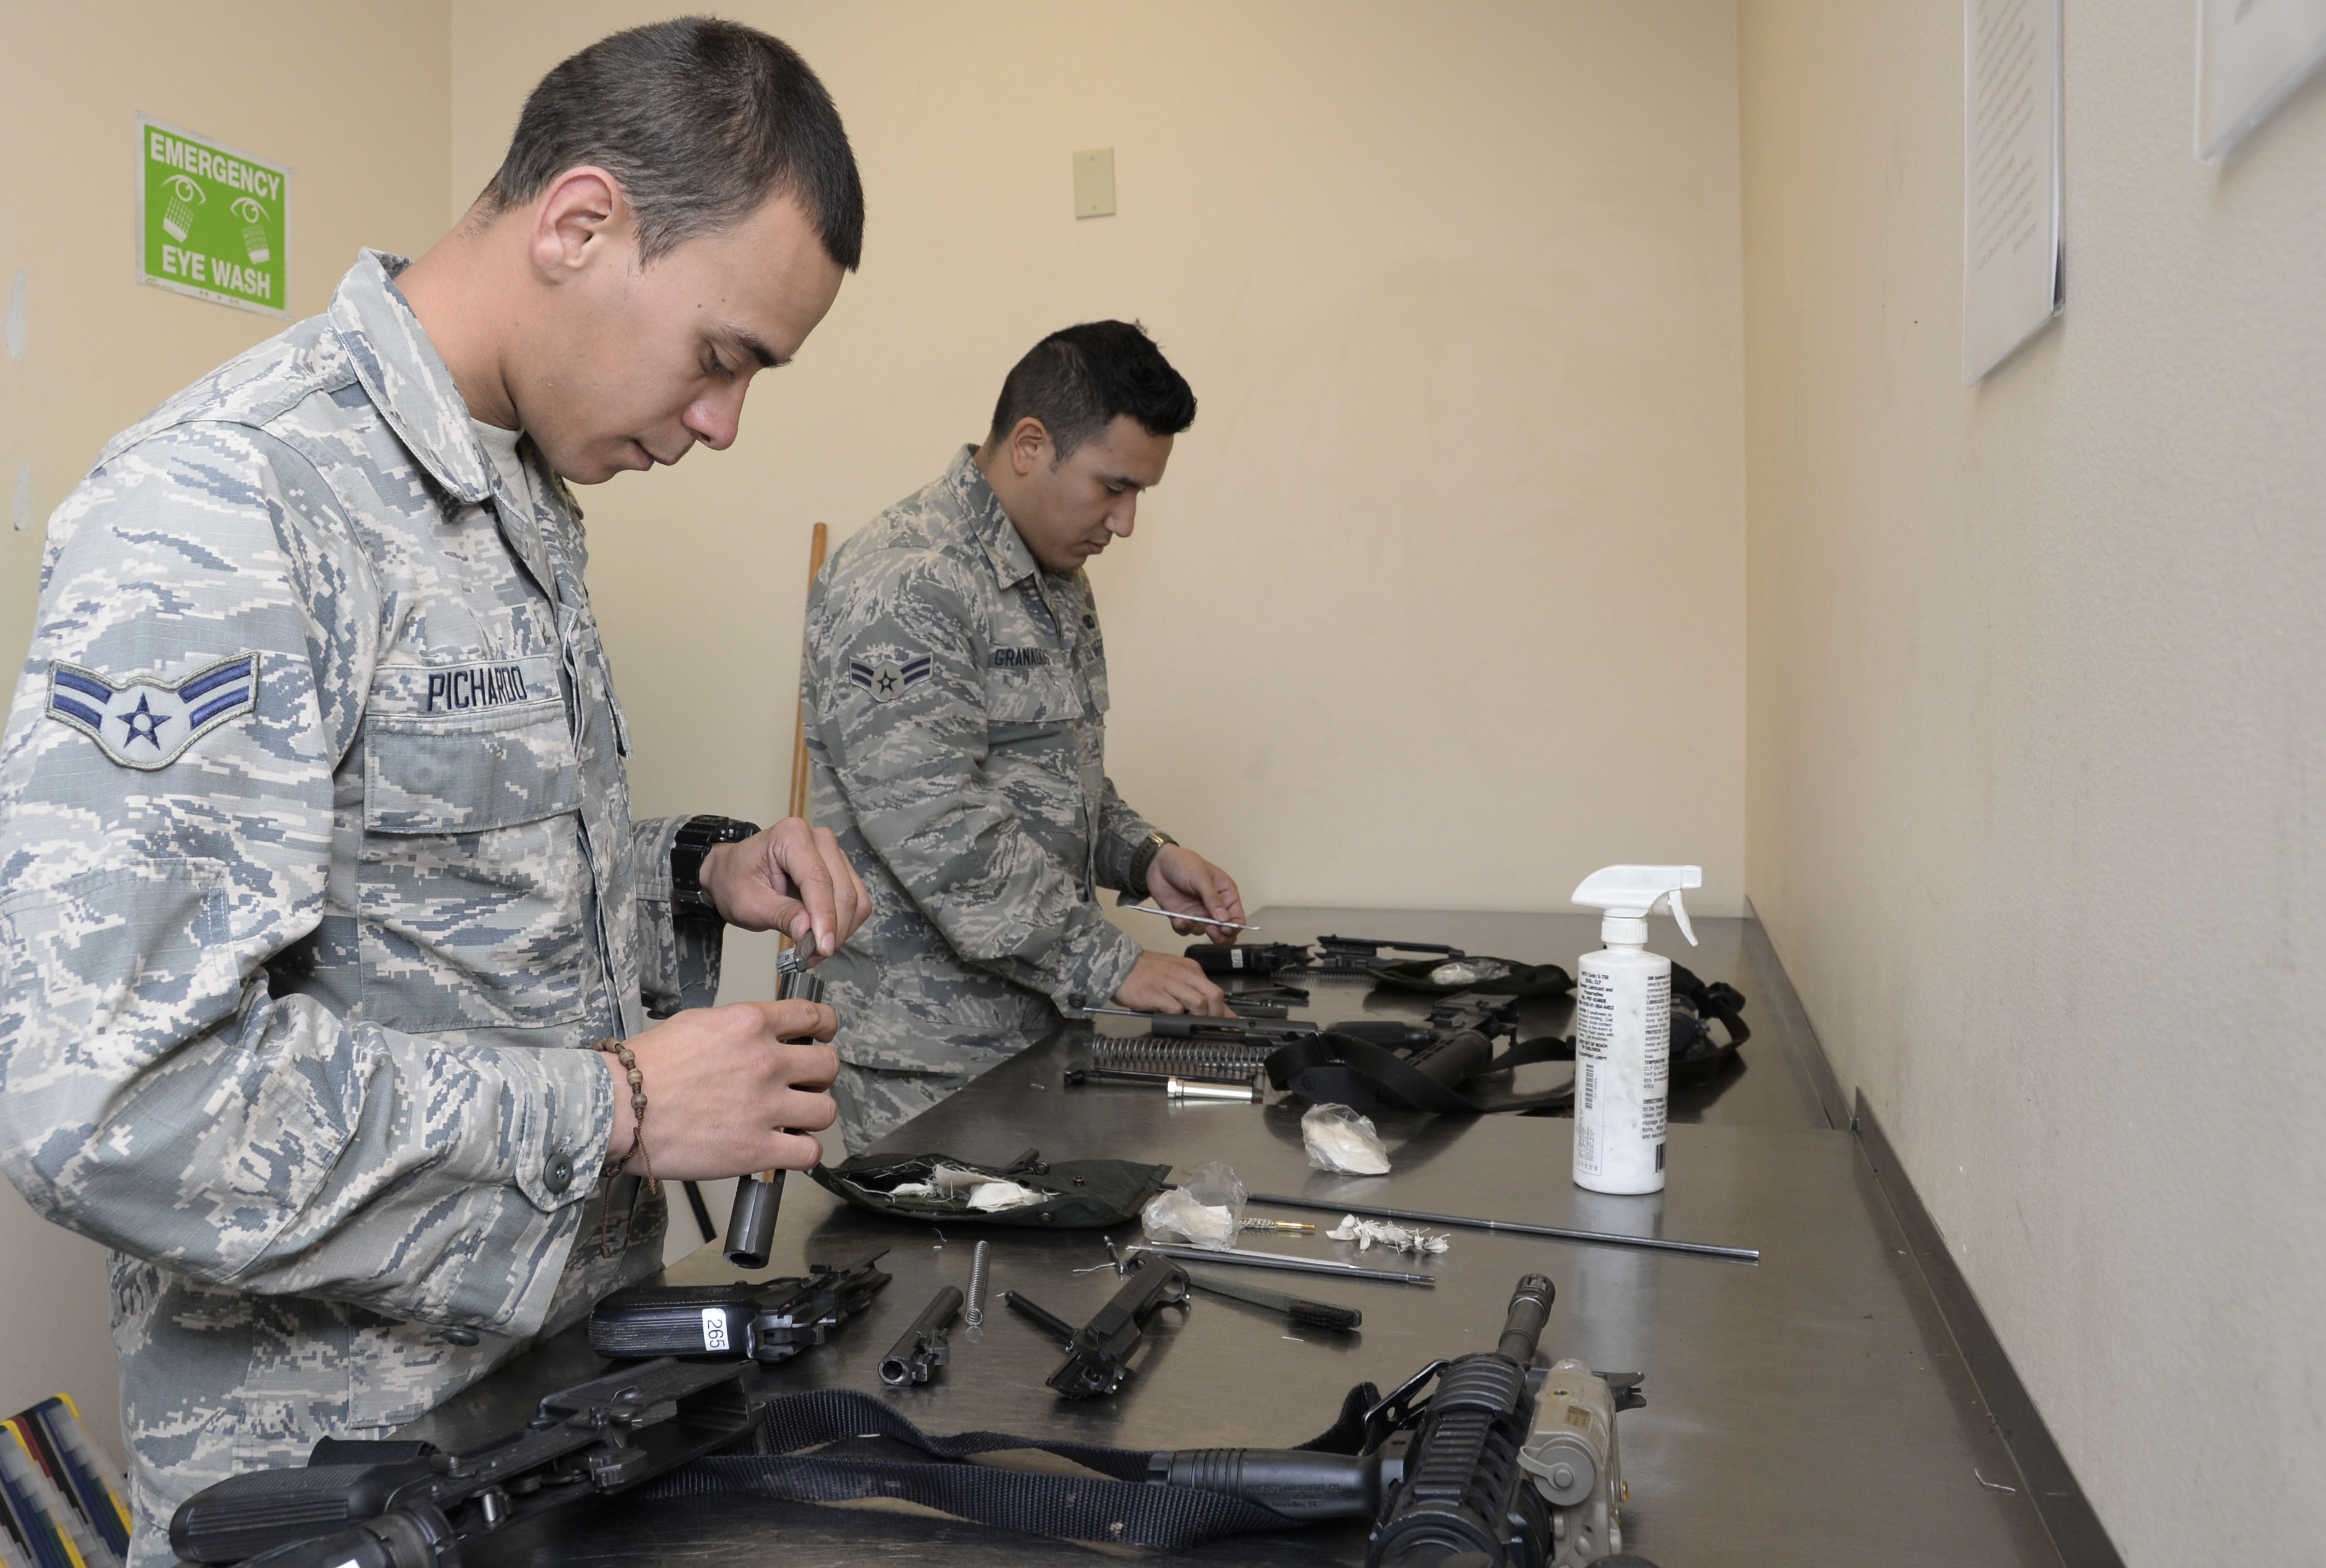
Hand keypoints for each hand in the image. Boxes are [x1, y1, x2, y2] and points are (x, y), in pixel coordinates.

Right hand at [601, 999, 838, 1179]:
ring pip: (826, 1109)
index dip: (826, 1028)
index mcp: (750, 1024)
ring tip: (794, 1118)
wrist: (617, 1107)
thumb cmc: (645, 1068)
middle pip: (827, 1065)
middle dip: (818, 1075)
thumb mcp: (697, 1023)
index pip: (814, 1017)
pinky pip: (809, 1152)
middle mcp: (765, 1061)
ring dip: (814, 1114)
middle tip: (802, 1084)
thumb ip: (739, 1028)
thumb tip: (760, 1035)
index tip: (823, 1036)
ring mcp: (765, 1106)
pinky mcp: (757, 1148)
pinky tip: (787, 1148)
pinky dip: (804, 1152)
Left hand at [699, 818, 870, 960]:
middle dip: (833, 929)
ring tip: (813, 950)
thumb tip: (808, 933)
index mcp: (791, 836)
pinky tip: (821, 936)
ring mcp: (834, 853)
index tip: (823, 948)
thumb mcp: (749, 903)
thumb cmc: (736, 882)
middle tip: (812, 956)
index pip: (819, 880)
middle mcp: (820, 839)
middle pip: (843, 890)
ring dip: (840, 930)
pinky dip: (844, 924)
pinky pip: (856, 901)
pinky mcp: (841, 869)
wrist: (733, 872)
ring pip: (855, 898)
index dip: (825, 917)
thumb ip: (781, 915)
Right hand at [1112, 951, 1230, 1016]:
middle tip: (1209, 1026)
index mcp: (1190, 968)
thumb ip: (1193, 990)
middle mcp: (1183, 973)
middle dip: (1216, 1015)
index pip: (1216, 990)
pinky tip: (1171, 1018)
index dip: (1224, 1011)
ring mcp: (1169, 982)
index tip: (1228, 1025)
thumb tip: (1214, 1010)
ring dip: (1198, 1018)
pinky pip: (1175, 1009)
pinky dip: (1177, 1017)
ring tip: (1191, 1024)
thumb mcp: (1175, 975)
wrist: (1119, 965)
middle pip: (1214, 995)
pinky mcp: (1154, 993)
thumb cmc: (1147, 972)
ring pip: (1198, 1002)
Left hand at [1146, 844, 1244, 944]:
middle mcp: (1215, 906)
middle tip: (1209, 929)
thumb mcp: (1201, 877)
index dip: (1234, 927)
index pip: (1237, 917)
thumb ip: (1212, 899)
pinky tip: (1178, 920)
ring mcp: (1199, 913)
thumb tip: (1224, 920)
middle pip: (1224, 931)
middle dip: (1219, 935)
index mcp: (1226, 894)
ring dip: (1196, 929)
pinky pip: (1186, 930)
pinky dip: (1182, 928)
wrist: (1158, 863)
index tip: (1225, 928)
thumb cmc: (1184, 863)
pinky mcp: (1183, 916)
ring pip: (1204, 932)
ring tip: (1187, 920)